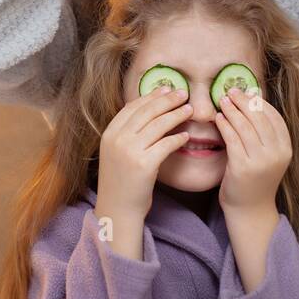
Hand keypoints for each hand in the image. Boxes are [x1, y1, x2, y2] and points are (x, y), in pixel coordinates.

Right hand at [96, 84, 192, 219]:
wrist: (117, 209)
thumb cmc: (120, 181)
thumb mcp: (115, 152)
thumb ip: (126, 133)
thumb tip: (147, 111)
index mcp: (109, 133)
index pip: (132, 107)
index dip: (150, 96)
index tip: (166, 89)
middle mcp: (117, 139)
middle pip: (147, 111)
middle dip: (167, 100)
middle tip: (183, 93)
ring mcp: (129, 151)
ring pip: (158, 125)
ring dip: (176, 114)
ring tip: (189, 110)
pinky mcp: (144, 165)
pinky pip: (166, 144)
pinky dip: (177, 138)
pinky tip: (185, 136)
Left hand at [214, 87, 291, 213]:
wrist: (250, 210)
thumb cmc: (256, 179)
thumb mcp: (269, 156)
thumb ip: (264, 134)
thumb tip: (252, 101)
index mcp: (286, 149)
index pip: (274, 117)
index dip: (259, 101)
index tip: (247, 91)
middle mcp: (276, 154)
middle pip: (259, 118)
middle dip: (243, 101)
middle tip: (230, 91)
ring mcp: (260, 161)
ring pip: (244, 126)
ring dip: (232, 110)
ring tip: (222, 100)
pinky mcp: (242, 167)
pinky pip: (232, 138)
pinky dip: (225, 125)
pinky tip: (219, 118)